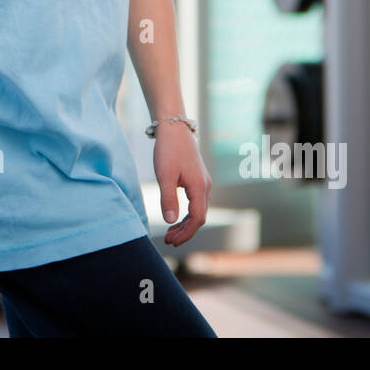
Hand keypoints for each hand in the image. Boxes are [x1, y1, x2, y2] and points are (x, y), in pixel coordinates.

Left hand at [153, 123, 210, 246]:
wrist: (174, 128)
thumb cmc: (168, 150)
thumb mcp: (164, 175)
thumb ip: (168, 199)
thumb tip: (170, 222)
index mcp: (199, 187)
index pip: (197, 219)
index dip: (186, 233)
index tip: (172, 242)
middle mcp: (205, 186)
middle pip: (199, 217)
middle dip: (184, 231)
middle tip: (168, 240)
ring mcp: (203, 182)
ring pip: (197, 210)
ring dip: (184, 223)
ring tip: (170, 232)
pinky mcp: (197, 178)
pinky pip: (195, 202)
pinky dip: (186, 213)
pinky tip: (174, 216)